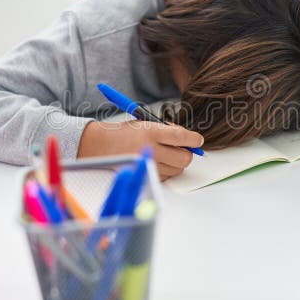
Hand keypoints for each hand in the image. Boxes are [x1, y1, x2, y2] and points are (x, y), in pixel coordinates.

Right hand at [78, 120, 203, 179]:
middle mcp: (150, 149)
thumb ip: (167, 130)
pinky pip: (166, 176)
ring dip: (177, 162)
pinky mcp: (145, 176)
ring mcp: (148, 165)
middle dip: (187, 153)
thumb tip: (189, 139)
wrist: (101, 146)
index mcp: (151, 132)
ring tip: (166, 154)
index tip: (198, 140)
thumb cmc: (125, 132)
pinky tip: (159, 162)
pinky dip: (168, 170)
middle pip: (183, 157)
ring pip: (177, 169)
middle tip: (183, 149)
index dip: (194, 139)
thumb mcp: (146, 123)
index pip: (181, 137)